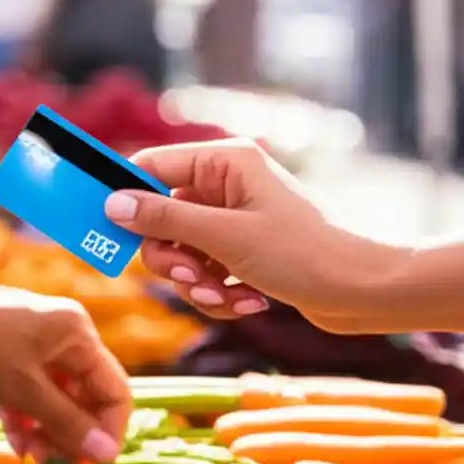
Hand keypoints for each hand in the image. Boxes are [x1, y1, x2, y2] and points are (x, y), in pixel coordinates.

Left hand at [0, 282, 129, 463]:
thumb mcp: (21, 388)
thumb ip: (66, 422)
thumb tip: (107, 455)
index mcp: (76, 335)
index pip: (114, 389)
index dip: (107, 431)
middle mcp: (61, 338)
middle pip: (85, 397)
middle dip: (73, 433)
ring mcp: (32, 347)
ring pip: (56, 400)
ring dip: (48, 431)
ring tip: (30, 455)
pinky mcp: (6, 359)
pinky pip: (29, 396)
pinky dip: (25, 419)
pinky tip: (15, 442)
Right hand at [103, 140, 403, 332]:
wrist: (364, 292)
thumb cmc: (305, 253)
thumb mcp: (226, 238)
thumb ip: (165, 219)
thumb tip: (113, 204)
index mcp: (224, 162)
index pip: (150, 167)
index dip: (124, 197)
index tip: (99, 228)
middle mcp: (226, 184)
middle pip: (159, 218)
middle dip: (171, 258)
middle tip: (191, 279)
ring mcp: (235, 219)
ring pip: (181, 251)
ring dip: (196, 282)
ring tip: (225, 296)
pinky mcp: (244, 251)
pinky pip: (205, 270)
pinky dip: (218, 292)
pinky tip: (249, 302)